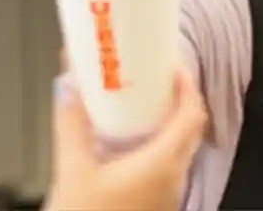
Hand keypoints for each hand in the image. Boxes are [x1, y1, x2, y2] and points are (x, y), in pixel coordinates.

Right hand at [45, 66, 207, 210]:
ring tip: (137, 108)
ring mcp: (166, 198)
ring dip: (163, 125)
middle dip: (174, 100)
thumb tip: (69, 89)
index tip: (171, 66)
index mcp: (163, 164)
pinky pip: (164, 169)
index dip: (186, 85)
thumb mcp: (72, 171)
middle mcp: (173, 181)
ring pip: (177, 150)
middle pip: (188, 129)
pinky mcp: (154, 208)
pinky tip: (125, 147)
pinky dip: (153, 148)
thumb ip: (71, 125)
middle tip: (153, 80)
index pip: (193, 114)